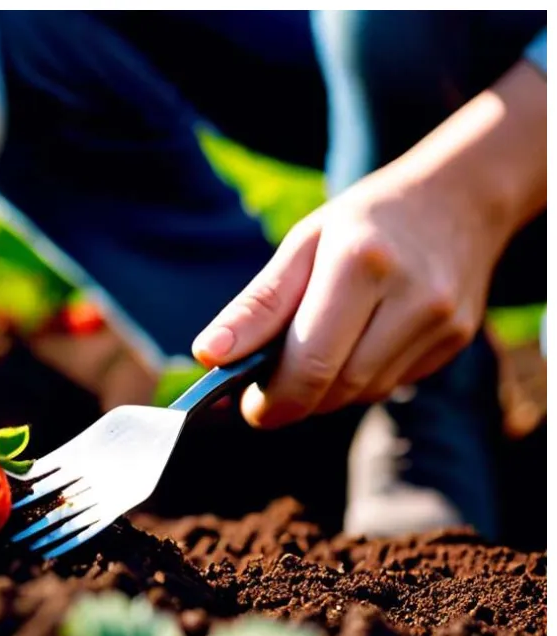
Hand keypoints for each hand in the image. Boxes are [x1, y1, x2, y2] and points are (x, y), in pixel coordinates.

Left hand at [193, 61, 544, 427]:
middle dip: (294, 400)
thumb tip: (207, 355)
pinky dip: (362, 380)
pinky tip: (357, 346)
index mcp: (362, 264)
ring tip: (312, 355)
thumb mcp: (301, 245)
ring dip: (327, 391)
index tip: (247, 405)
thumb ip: (256, 306)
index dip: (272, 398)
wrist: (457, 200)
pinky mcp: (457, 340)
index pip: (310, 362)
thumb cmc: (363, 223)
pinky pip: (393, 385)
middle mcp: (412, 296)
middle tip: (268, 391)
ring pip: (365, 394)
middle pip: (338, 387)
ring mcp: (443, 322)